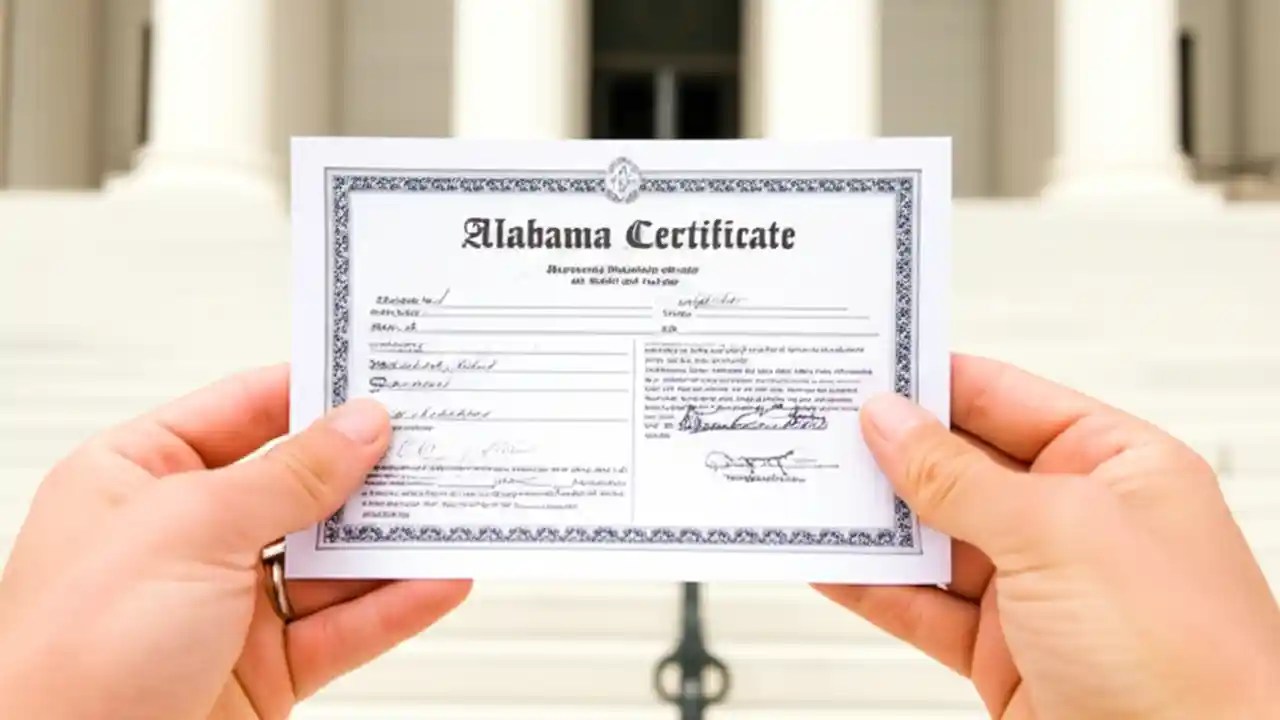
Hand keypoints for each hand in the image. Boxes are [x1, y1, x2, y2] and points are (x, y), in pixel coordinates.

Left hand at [0, 365, 469, 719]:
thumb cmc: (68, 658)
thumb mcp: (189, 530)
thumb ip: (289, 476)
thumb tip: (358, 427)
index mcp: (137, 478)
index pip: (243, 410)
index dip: (313, 390)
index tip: (381, 378)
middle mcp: (184, 538)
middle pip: (300, 486)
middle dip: (368, 470)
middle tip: (435, 443)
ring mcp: (226, 607)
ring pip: (331, 560)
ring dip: (393, 541)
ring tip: (452, 510)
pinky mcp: (264, 670)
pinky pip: (343, 627)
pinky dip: (394, 605)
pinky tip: (436, 580)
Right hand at [817, 355, 1279, 718]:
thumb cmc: (1189, 662)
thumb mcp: (1060, 535)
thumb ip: (961, 477)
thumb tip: (891, 423)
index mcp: (1116, 466)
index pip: (1003, 397)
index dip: (931, 380)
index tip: (862, 368)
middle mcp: (1076, 523)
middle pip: (958, 467)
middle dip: (888, 451)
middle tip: (817, 428)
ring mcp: (1038, 590)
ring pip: (932, 540)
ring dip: (872, 522)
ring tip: (811, 493)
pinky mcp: (1005, 654)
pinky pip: (923, 606)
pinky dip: (873, 587)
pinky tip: (832, 564)